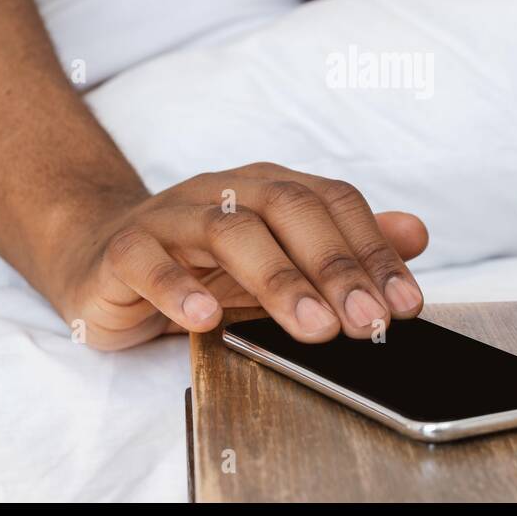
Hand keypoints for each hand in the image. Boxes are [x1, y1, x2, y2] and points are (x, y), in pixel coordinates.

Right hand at [53, 163, 427, 350]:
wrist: (100, 253)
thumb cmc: (199, 261)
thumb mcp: (280, 256)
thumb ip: (344, 247)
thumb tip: (415, 233)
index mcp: (268, 188)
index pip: (331, 203)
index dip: (373, 250)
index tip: (405, 304)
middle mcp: (224, 191)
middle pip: (287, 209)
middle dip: (335, 267)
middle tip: (368, 322)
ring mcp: (172, 218)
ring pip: (226, 231)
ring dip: (276, 279)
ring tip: (311, 327)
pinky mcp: (124, 251)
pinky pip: (148, 261)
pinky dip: (177, 288)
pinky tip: (204, 319)